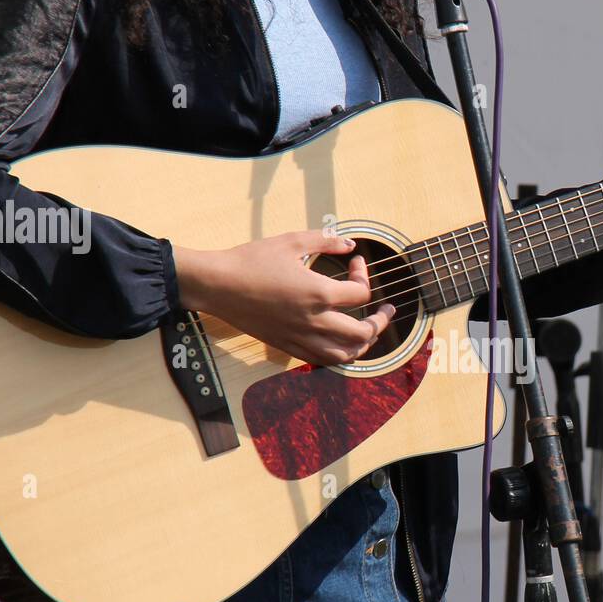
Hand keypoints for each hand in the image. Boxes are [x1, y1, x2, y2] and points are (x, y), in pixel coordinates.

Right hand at [173, 231, 394, 366]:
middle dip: (380, 322)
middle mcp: (314, 321)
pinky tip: (340, 343)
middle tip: (385, 311)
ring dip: (362, 345)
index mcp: (319, 293)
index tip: (356, 263)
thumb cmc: (251, 261)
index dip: (365, 277)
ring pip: (345, 355)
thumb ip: (325, 241)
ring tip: (368, 333)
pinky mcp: (287, 346)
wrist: (217, 285)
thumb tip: (349, 244)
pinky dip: (337, 355)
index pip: (362, 295)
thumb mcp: (291, 242)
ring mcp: (301, 337)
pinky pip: (321, 360)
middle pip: (363, 333)